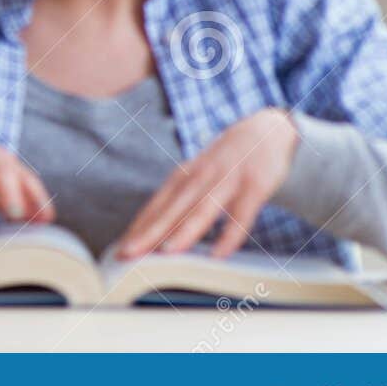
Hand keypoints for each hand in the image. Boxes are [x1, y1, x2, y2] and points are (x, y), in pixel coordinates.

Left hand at [115, 108, 300, 259]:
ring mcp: (227, 180)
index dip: (138, 229)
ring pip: (203, 210)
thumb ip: (182, 201)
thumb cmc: (226, 162)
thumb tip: (156, 233)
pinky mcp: (254, 186)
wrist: (267, 130)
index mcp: (184, 177)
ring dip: (184, 231)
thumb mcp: (200, 174)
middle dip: (149, 232)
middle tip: (127, 254)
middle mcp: (200, 177)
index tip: (119, 251)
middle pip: (172, 209)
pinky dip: (230, 234)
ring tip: (167, 253)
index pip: (156, 206)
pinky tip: (220, 255)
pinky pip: (241, 214)